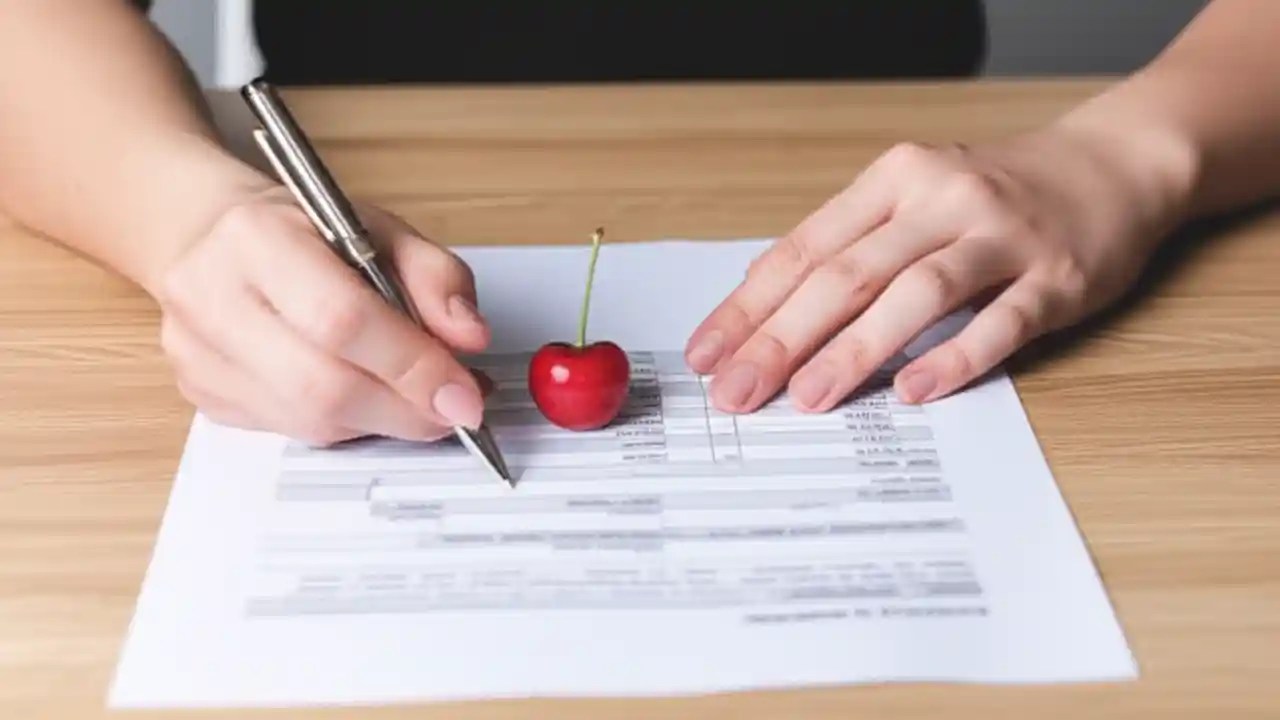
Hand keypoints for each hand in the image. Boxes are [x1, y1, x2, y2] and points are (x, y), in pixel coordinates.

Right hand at [155, 186, 489, 444]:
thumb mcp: (381, 230)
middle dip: (404, 409)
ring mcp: (195, 352)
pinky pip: (289, 431)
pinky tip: (363, 396)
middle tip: (450, 408)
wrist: (210, 235)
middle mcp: (210, 295)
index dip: (413, 367)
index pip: (342, 320)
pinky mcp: (200, 392)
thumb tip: (469, 337)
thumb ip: (436, 277)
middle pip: (323, 386)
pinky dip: (342, 424)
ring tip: (414, 398)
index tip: (464, 395)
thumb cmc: (302, 232)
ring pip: (308, 421)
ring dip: (378, 421)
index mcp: (256, 237)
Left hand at [686, 124, 1190, 412]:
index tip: (707, 354)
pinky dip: (955, 356)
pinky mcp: (1058, 276)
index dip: (749, 305)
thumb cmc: (994, 195)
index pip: (804, 249)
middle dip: (781, 338)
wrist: (1113, 164)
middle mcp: (941, 199)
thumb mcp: (911, 195)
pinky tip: (914, 392)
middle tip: (736, 393)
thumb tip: (758, 292)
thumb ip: (845, 241)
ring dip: (855, 350)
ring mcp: (1002, 236)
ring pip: (915, 293)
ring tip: (807, 398)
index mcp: (893, 181)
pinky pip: (1001, 320)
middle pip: (846, 274)